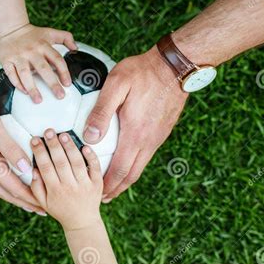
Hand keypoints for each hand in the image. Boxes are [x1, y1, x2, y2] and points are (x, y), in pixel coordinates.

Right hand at [0, 24, 77, 102]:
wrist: (10, 28)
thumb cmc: (32, 34)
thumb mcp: (50, 32)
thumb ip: (65, 37)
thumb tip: (75, 48)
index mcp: (43, 45)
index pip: (56, 59)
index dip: (63, 72)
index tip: (67, 84)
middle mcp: (31, 51)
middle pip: (43, 69)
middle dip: (52, 83)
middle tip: (59, 95)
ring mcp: (18, 56)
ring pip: (25, 74)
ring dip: (32, 88)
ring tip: (38, 100)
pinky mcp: (6, 60)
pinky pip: (11, 74)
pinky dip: (18, 84)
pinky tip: (24, 91)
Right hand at [0, 90, 44, 213]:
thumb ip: (9, 147)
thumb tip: (25, 168)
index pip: (13, 187)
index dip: (30, 197)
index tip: (45, 205)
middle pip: (7, 193)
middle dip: (25, 202)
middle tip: (43, 210)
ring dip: (15, 198)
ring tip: (30, 203)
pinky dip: (4, 190)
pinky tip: (10, 189)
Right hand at [29, 128, 102, 229]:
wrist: (82, 222)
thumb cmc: (60, 209)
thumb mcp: (43, 202)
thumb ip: (36, 187)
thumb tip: (32, 169)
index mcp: (55, 190)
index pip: (45, 167)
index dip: (39, 152)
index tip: (35, 139)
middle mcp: (70, 187)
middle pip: (60, 162)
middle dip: (53, 145)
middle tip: (48, 131)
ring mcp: (84, 185)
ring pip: (76, 162)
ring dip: (70, 147)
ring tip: (63, 135)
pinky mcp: (97, 184)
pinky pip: (94, 168)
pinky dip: (91, 156)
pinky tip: (84, 145)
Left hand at [83, 46, 188, 201]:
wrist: (175, 66)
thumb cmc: (142, 73)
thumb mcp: (116, 85)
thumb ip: (101, 111)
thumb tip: (88, 136)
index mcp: (135, 134)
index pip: (121, 169)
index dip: (109, 185)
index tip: (99, 195)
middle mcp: (148, 140)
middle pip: (132, 174)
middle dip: (117, 188)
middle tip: (105, 197)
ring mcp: (157, 136)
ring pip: (141, 165)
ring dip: (127, 178)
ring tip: (114, 184)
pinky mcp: (162, 130)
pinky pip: (147, 154)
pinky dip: (135, 164)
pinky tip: (128, 161)